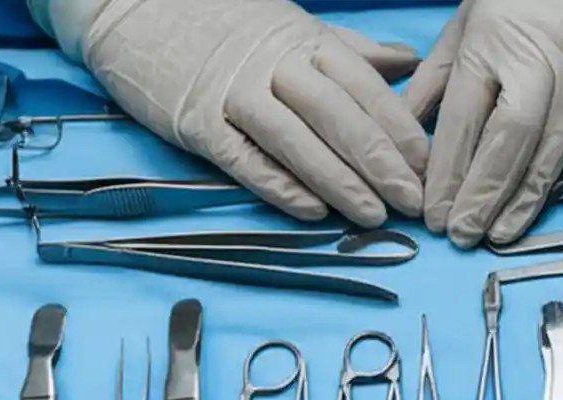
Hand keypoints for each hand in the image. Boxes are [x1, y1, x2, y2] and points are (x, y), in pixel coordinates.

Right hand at [81, 0, 428, 226]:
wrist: (132, 4)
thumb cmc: (220, 21)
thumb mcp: (292, 25)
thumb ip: (351, 50)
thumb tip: (405, 62)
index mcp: (305, 41)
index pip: (365, 87)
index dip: (400, 128)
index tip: (430, 165)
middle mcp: (274, 64)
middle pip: (339, 115)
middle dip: (381, 161)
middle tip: (412, 200)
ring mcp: (234, 92)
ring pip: (297, 139)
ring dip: (339, 180)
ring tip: (373, 215)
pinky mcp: (197, 121)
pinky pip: (245, 158)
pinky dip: (279, 186)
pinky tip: (311, 211)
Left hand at [403, 0, 562, 246]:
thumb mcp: (467, 21)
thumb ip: (436, 78)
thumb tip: (406, 134)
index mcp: (487, 46)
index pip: (461, 122)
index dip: (445, 174)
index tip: (431, 215)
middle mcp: (536, 60)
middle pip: (506, 140)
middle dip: (480, 194)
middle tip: (462, 236)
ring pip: (553, 143)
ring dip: (527, 196)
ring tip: (503, 234)